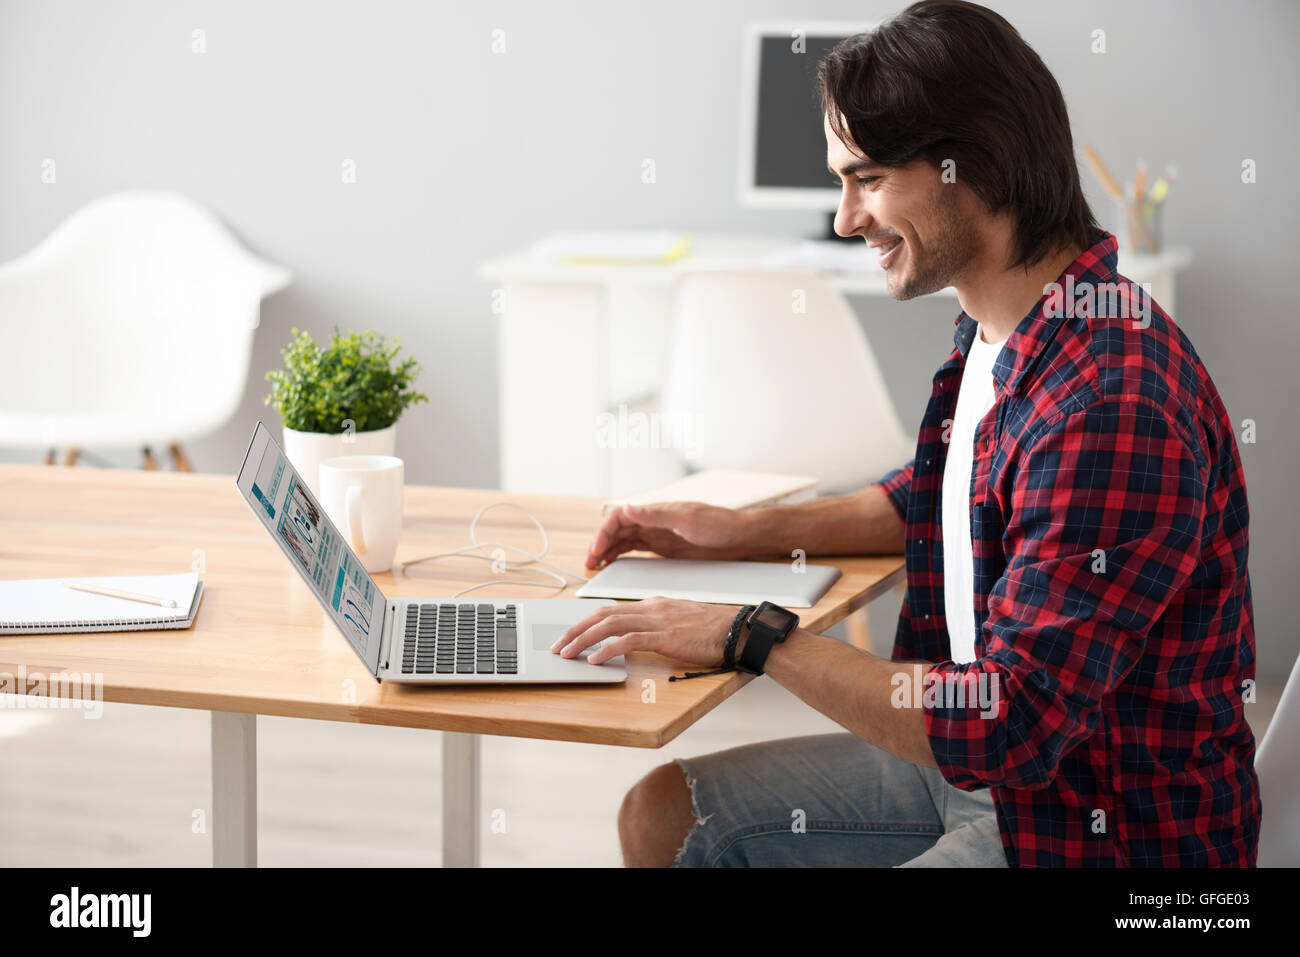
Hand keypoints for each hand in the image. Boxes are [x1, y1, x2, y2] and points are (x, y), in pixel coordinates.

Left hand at [550, 596, 741, 666]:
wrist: (739, 630)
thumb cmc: (715, 631)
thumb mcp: (680, 623)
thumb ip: (658, 626)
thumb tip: (638, 639)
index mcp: (654, 604)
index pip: (611, 609)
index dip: (587, 621)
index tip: (571, 634)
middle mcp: (651, 608)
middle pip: (602, 614)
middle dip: (576, 630)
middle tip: (558, 645)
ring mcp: (657, 620)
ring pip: (609, 625)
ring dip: (583, 640)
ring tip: (567, 654)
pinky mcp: (665, 636)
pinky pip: (628, 641)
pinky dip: (606, 650)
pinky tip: (594, 660)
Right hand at [585, 501, 754, 569]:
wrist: (741, 536)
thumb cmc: (719, 524)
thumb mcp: (687, 520)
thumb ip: (656, 516)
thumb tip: (629, 509)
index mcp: (656, 512)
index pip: (619, 518)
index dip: (603, 534)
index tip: (596, 551)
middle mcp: (653, 521)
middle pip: (617, 530)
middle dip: (600, 545)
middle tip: (590, 564)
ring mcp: (659, 534)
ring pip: (624, 541)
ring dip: (608, 552)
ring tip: (596, 567)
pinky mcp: (665, 547)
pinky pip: (637, 550)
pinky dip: (622, 556)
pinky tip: (615, 566)